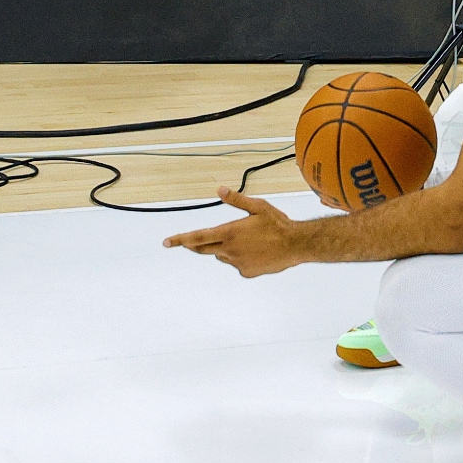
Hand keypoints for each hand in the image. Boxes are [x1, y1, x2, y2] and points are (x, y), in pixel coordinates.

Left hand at [164, 188, 304, 277]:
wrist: (296, 245)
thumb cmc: (278, 224)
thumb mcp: (258, 207)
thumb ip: (237, 200)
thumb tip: (220, 190)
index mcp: (229, 232)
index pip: (197, 237)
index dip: (180, 239)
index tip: (166, 242)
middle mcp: (230, 250)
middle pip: (204, 249)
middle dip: (196, 245)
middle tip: (191, 242)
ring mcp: (237, 263)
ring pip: (222, 256)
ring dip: (224, 249)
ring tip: (246, 241)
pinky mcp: (246, 272)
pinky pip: (236, 264)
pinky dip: (240, 258)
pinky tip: (256, 251)